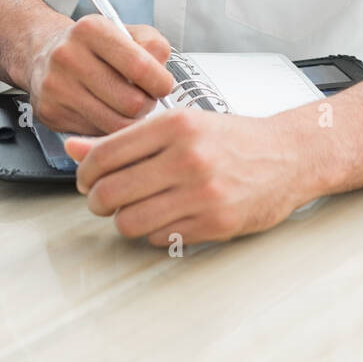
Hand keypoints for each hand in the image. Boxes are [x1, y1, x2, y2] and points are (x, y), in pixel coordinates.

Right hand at [27, 13, 173, 135]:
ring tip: (127, 107)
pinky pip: (95, 135)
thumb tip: (162, 77)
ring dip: (130, 121)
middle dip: (147, 105)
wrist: (45, 53)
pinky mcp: (51, 113)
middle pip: (130, 102)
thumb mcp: (127, 32)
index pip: (140, 67)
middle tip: (144, 98)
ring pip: (115, 124)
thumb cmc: (94, 46)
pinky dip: (107, 129)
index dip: (160, 82)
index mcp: (91, 29)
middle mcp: (68, 56)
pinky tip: (105, 113)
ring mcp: (56, 86)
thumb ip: (153, 46)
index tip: (163, 85)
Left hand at [64, 107, 312, 245]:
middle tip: (103, 199)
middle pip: (111, 193)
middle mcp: (187, 158)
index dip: (86, 173)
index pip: (105, 155)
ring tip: (134, 208)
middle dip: (98, 201)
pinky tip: (164, 216)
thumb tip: (74, 148)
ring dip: (123, 220)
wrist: (288, 155)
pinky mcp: (215, 222)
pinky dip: (153, 232)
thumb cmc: (231, 138)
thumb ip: (124, 138)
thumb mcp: (179, 124)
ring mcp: (202, 193)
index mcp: (175, 125)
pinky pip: (159, 238)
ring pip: (130, 222)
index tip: (87, 178)